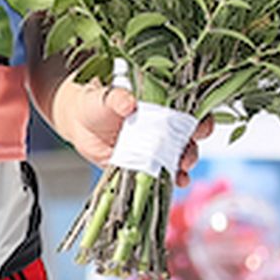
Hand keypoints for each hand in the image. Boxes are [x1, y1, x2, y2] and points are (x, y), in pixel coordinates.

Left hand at [45, 76, 212, 179]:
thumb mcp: (107, 96)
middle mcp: (164, 127)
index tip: (199, 129)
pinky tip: (175, 182)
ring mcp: (155, 147)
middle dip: (192, 150)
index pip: (192, 112)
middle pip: (190, 139)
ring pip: (179, 158)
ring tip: (180, 171)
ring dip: (183, 166)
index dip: (201, 121)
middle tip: (185, 157)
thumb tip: (129, 103)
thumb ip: (118, 98)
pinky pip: (160, 175)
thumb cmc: (98, 101)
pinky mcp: (142, 165)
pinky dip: (169, 180)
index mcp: (164, 105)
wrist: (78, 120)